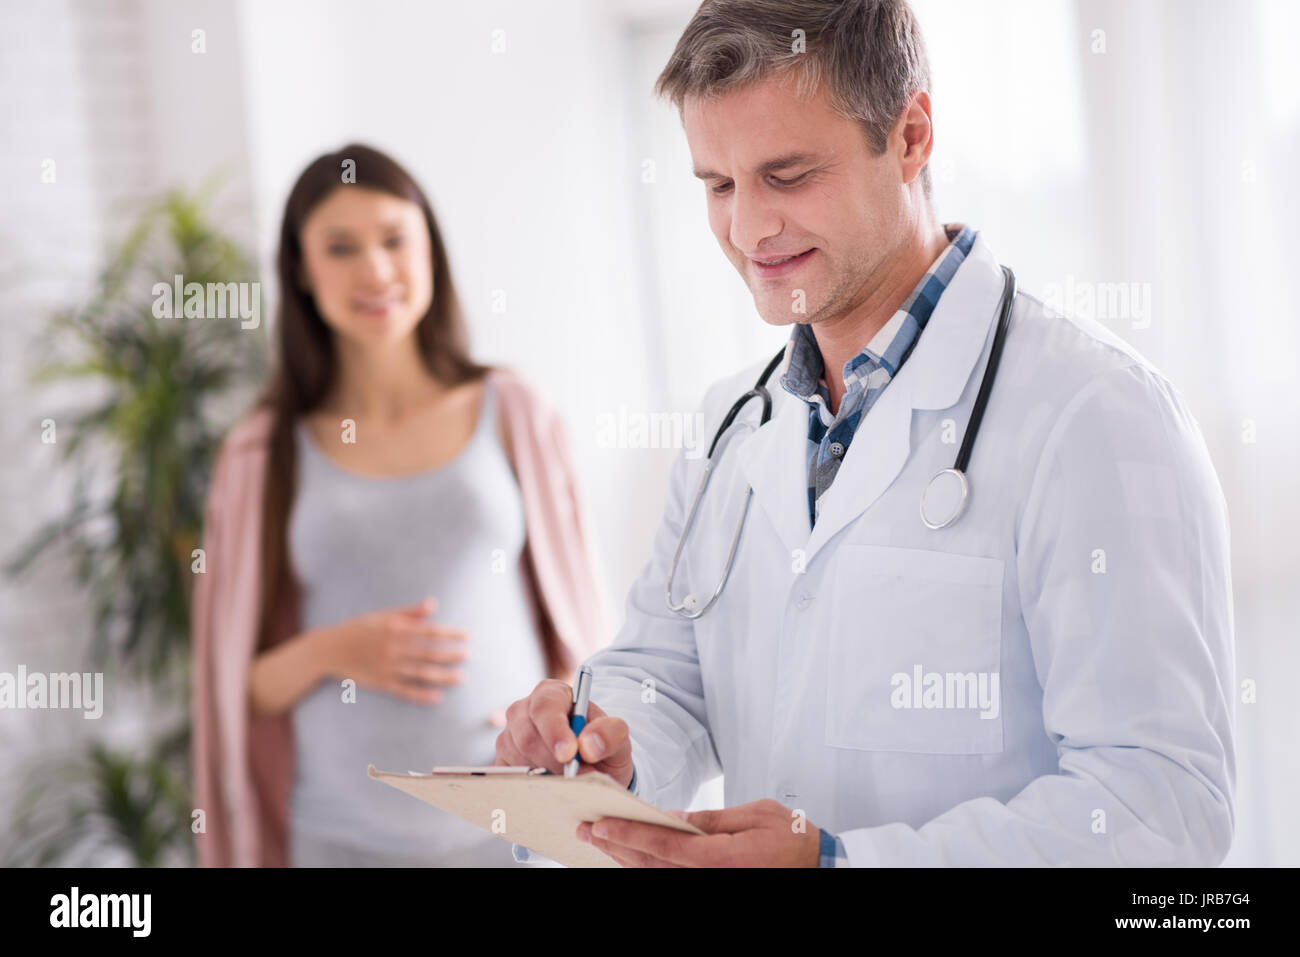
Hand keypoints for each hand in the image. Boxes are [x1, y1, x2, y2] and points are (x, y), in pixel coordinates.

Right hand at [321, 597, 468, 704]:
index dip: (450, 634)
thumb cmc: (359, 629)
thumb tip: (433, 604)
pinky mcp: (380, 683)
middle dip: (451, 655)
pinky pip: (405, 691)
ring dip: (443, 676)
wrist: (329, 650)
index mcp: (395, 629)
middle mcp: (393, 648)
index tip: (467, 636)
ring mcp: (387, 667)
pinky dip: (422, 695)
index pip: (430, 631)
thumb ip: (409, 612)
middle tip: (468, 656)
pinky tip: (437, 697)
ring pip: (420, 673)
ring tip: (461, 677)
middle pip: (429, 653)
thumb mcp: (383, 616)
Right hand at [494, 679, 634, 786]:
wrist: (593, 769)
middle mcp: (524, 710)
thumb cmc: (603, 747)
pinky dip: (529, 787)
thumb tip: (588, 745)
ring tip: (567, 780)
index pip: (545, 706)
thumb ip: (611, 734)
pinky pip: (508, 778)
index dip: (554, 731)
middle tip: (577, 778)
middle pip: (527, 736)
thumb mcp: (619, 738)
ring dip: (545, 776)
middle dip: (554, 761)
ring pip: (517, 759)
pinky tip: (548, 789)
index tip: (568, 754)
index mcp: (553, 693)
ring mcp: (509, 736)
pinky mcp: (501, 762)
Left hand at [575, 799, 822, 866]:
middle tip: (585, 830)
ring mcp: (710, 889)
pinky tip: (628, 859)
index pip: (664, 847)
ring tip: (598, 843)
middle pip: (651, 866)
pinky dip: (646, 869)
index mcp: (722, 859)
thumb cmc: (792, 838)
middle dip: (615, 847)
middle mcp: (711, 881)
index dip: (629, 835)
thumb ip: (712, 819)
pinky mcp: (711, 889)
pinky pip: (670, 881)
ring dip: (624, 861)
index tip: (601, 824)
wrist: (817, 868)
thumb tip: (672, 817)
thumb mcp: (754, 814)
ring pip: (656, 878)